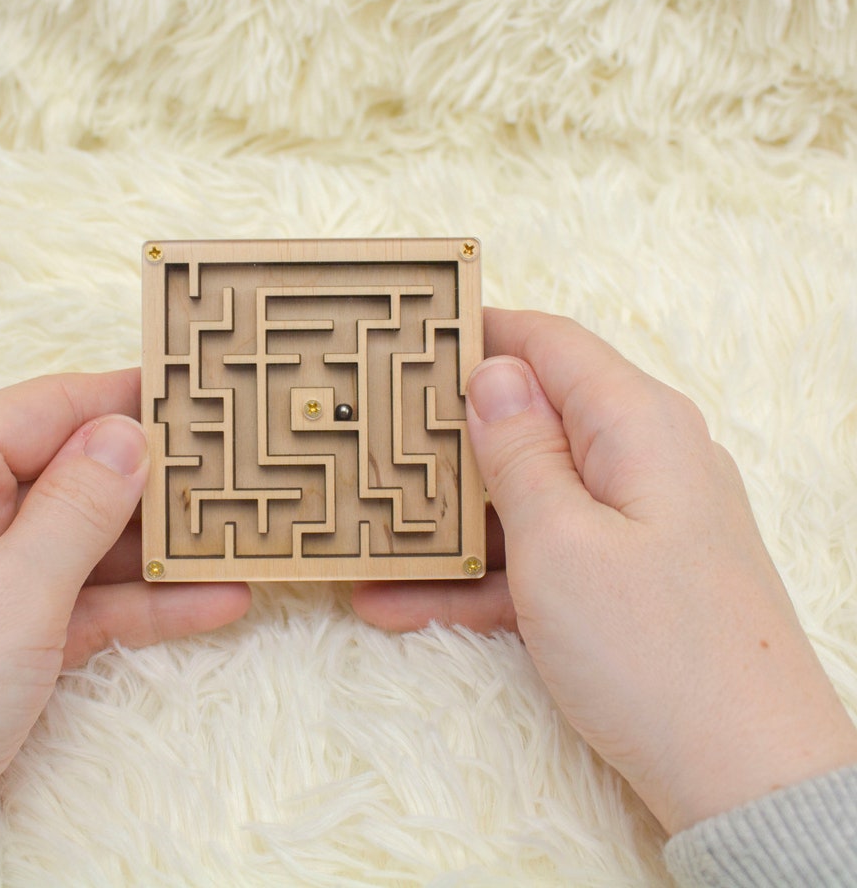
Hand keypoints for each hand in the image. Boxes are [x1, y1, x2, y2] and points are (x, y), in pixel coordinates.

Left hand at [0, 370, 249, 812]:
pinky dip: (150, 601)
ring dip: (164, 546)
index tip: (196, 391)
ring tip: (240, 535)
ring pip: (95, 535)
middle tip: (233, 469)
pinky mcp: (17, 624)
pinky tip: (218, 599)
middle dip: (155, 479)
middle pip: (78, 470)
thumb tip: (130, 433)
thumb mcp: (10, 590)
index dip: (123, 398)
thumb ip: (80, 505)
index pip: (46, 408)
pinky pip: (95, 595)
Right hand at [353, 309, 856, 833]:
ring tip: (367, 534)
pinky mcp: (625, 576)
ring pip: (525, 494)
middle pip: (531, 419)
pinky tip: (400, 602)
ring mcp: (634, 521)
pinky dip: (481, 574)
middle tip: (369, 438)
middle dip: (449, 434)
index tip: (406, 335)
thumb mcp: (560, 541)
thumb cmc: (656, 652)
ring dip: (450, 518)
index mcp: (637, 424)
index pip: (548, 344)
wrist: (745, 781)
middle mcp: (642, 459)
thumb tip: (494, 372)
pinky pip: (541, 554)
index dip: (477, 333)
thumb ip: (519, 449)